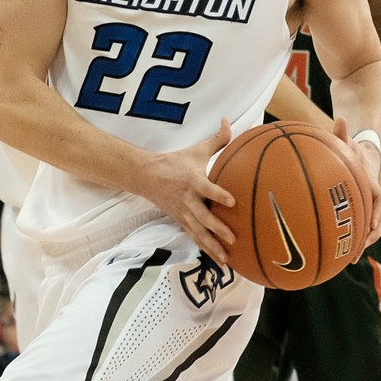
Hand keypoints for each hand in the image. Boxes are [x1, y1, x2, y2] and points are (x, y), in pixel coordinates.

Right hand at [142, 118, 236, 265]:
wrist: (147, 176)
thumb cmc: (175, 162)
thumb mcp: (196, 150)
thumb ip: (217, 139)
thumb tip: (229, 121)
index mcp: (193, 181)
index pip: (207, 189)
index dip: (219, 195)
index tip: (232, 201)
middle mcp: (188, 200)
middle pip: (203, 217)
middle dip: (218, 229)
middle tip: (233, 238)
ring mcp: (183, 213)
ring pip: (198, 232)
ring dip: (212, 246)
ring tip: (226, 258)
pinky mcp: (181, 222)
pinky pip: (194, 237)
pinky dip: (206, 249)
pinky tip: (218, 259)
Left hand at [333, 117, 380, 253]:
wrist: (363, 157)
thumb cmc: (352, 151)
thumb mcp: (347, 143)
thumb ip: (342, 133)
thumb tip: (340, 118)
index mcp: (374, 187)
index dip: (376, 214)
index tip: (368, 225)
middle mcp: (377, 201)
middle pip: (380, 223)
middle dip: (371, 237)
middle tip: (359, 248)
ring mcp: (370, 210)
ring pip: (373, 230)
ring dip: (363, 244)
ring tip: (350, 258)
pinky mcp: (362, 215)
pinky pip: (362, 231)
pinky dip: (354, 242)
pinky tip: (339, 255)